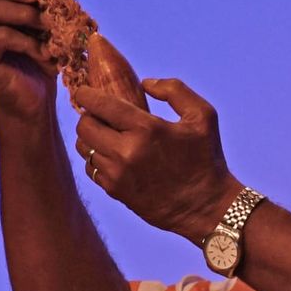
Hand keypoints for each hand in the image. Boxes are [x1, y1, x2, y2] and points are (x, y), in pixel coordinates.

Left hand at [74, 77, 240, 240]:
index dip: (86, 94)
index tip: (85, 91)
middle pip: (84, 126)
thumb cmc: (206, 159)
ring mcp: (118, 174)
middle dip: (88, 116)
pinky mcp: (116, 191)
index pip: (100, 105)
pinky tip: (112, 156)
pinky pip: (91, 169)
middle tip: (99, 115)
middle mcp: (127, 151)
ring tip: (106, 135)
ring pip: (85, 148)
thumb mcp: (203, 116)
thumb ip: (174, 90)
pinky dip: (97, 159)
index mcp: (146, 129)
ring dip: (91, 138)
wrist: (206, 207)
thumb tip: (144, 83)